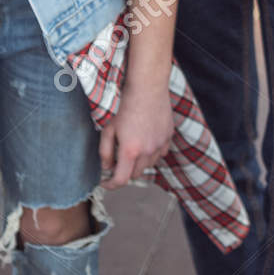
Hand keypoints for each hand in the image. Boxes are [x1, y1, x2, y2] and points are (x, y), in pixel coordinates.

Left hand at [99, 73, 173, 189]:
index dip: (111, 185)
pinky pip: (160, 154)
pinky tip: (145, 141)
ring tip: (132, 147)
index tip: (105, 182)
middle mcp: (147, 151)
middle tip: (117, 160)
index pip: (121, 180)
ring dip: (139, 163)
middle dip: (125, 171)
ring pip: (149, 165)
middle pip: (135, 174)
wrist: (148, 89)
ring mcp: (160, 145)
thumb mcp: (108, 129)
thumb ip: (105, 152)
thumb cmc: (126, 107)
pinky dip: (152, 153)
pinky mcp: (168, 138)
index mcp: (130, 150)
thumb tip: (107, 167)